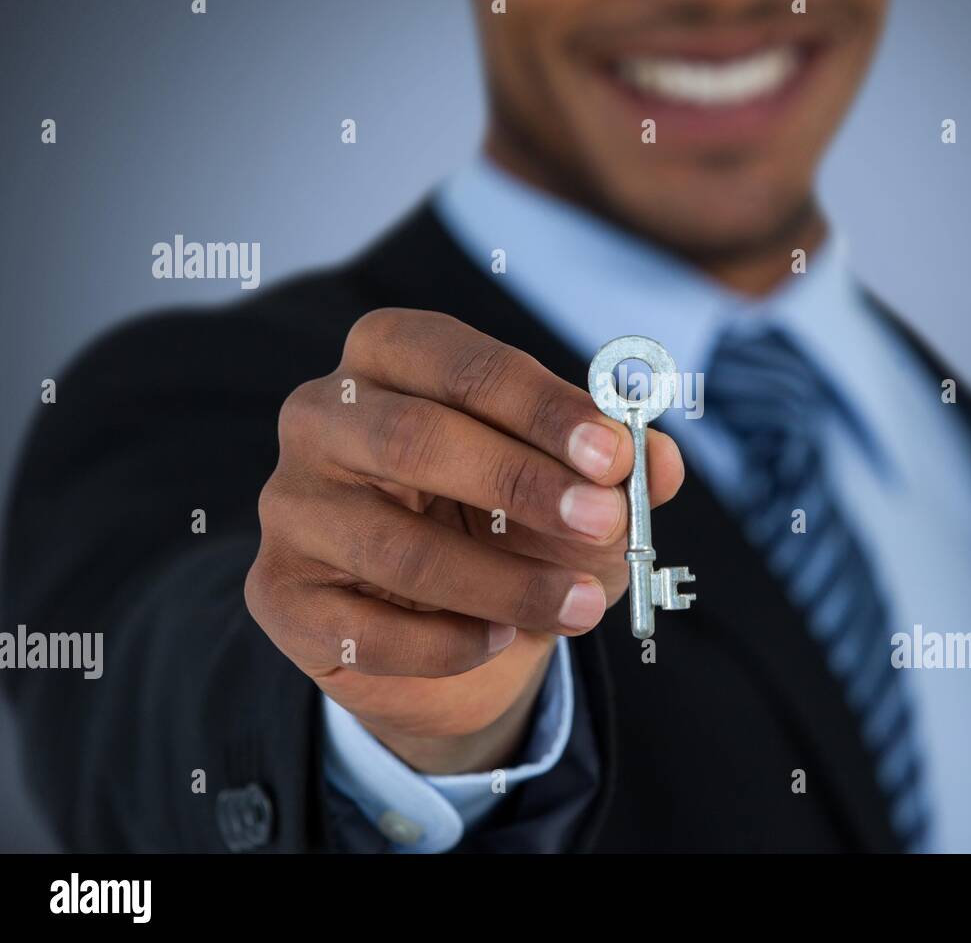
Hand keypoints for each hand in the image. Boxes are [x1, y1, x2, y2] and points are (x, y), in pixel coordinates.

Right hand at [245, 309, 683, 772]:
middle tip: (605, 524)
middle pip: (414, 439)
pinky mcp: (279, 594)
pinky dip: (450, 644)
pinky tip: (503, 638)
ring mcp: (291, 507)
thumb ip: (617, 468)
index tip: (614, 455)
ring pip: (396, 547)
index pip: (458, 362)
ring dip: (505, 583)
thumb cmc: (509, 524)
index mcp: (389, 358)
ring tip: (583, 606)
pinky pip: (364, 630)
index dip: (541, 407)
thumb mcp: (573, 488)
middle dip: (522, 484)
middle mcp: (321, 417)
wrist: (452, 627)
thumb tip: (660, 461)